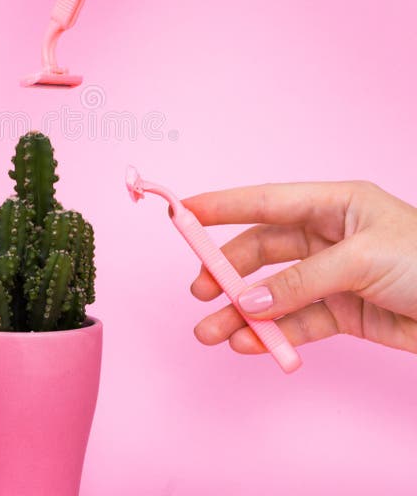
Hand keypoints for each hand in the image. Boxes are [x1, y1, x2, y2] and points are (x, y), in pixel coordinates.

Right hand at [185, 181, 416, 354]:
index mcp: (333, 204)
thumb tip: (249, 300)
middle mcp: (326, 236)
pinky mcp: (342, 312)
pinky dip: (272, 334)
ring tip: (210, 331)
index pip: (265, 201)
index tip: (183, 212)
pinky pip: (296, 321)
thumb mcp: (362, 260)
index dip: (222, 206)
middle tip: (200, 293)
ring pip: (273, 292)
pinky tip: (250, 344)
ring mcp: (332, 275)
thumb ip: (300, 280)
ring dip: (241, 311)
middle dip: (228, 272)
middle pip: (262, 251)